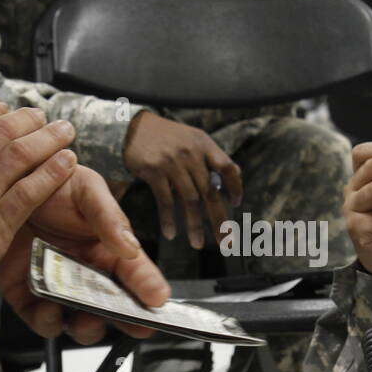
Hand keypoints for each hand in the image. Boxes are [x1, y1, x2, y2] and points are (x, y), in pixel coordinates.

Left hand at [0, 165, 170, 339]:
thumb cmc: (49, 182)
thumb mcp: (85, 188)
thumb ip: (108, 215)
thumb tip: (131, 247)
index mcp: (108, 248)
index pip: (136, 272)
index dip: (150, 286)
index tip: (159, 300)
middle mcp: (87, 272)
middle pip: (114, 307)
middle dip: (128, 321)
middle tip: (136, 325)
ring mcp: (58, 287)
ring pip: (80, 321)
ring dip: (88, 327)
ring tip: (87, 318)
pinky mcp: (26, 296)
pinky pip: (41, 319)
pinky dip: (48, 321)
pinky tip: (50, 309)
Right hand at [123, 111, 242, 249]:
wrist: (134, 126)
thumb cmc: (168, 136)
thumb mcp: (194, 139)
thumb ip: (214, 157)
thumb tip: (237, 176)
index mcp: (205, 145)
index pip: (228, 168)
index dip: (235, 186)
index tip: (236, 203)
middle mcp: (191, 154)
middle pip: (211, 192)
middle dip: (219, 220)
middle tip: (226, 242)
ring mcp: (172, 162)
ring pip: (190, 200)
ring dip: (195, 226)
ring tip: (198, 244)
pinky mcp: (153, 170)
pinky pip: (165, 201)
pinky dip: (168, 220)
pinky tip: (171, 233)